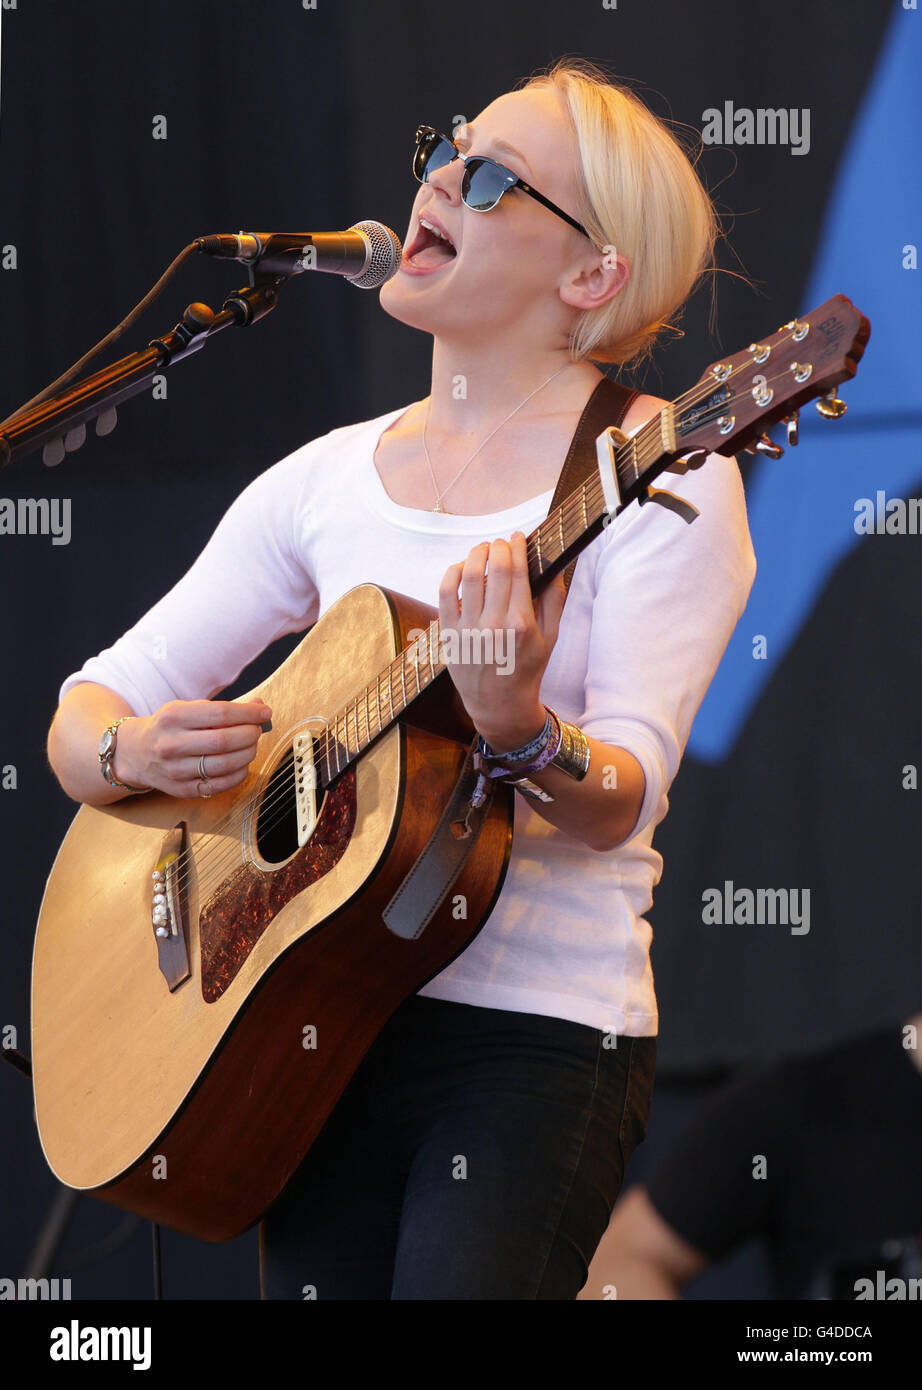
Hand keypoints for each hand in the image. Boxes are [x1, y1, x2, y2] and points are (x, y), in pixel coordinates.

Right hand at [114, 697, 271, 797]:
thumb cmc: (169, 727)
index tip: (265, 712)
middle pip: (224, 740)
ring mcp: (175, 770)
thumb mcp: (187, 709)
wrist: (135, 753)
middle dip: (250, 734)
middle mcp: (171, 744)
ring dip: (248, 754)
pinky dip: (239, 774)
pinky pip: (220, 785)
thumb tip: (259, 707)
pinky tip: (243, 763)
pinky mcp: (182, 790)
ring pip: (225, 764)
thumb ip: (222, 709)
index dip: (248, 714)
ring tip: (251, 745)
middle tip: (258, 730)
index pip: (221, 714)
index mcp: (173, 717)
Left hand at [437, 531, 566, 750]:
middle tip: (501, 543)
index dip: (517, 546)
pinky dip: (453, 572)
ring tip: (483, 550)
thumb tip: (553, 565)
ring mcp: (468, 629)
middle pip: (495, 567)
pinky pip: (445, 591)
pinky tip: (463, 568)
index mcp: (521, 624)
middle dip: (499, 546)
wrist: (498, 704)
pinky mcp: (448, 633)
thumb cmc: (527, 668)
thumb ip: (554, 599)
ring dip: (477, 553)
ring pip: (469, 574)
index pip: (518, 571)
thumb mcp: (550, 637)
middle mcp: (493, 625)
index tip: (518, 536)